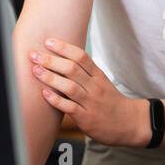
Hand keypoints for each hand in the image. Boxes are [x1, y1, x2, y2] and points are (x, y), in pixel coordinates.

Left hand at [31, 38, 148, 146]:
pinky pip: (69, 107)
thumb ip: (85, 73)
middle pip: (72, 69)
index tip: (48, 41)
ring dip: (50, 77)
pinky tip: (44, 94)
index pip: (81, 57)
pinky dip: (56, 100)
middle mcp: (95, 87)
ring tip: (35, 70)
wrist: (130, 123)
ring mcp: (91, 102)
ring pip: (69, 86)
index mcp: (98, 76)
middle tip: (34, 54)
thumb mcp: (102, 83)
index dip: (64, 48)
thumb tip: (62, 60)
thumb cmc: (111, 102)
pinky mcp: (87, 118)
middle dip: (51, 60)